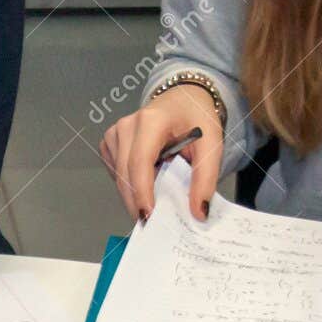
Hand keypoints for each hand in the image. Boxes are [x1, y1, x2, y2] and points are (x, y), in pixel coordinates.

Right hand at [99, 84, 222, 222]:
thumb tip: (198, 212)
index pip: (139, 162)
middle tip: (153, 223)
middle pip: (125, 174)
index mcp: (152, 120)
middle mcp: (128, 124)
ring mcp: (115, 132)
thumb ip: (206, 179)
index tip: (149, 217)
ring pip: (118, 177)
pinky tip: (146, 179)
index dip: (142, 193)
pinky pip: (115, 173)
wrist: (183, 98)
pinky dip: (129, 184)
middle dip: (137, 203)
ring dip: (134, 194)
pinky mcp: (110, 141)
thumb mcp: (211, 145)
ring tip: (155, 197)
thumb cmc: (196, 118)